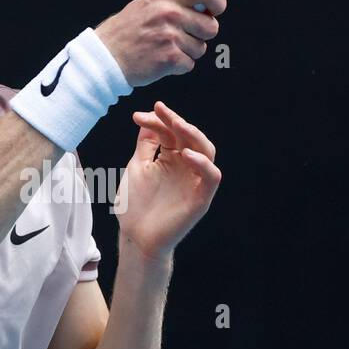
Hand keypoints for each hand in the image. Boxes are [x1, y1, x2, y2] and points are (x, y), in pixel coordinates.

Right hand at [94, 0, 225, 87]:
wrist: (105, 58)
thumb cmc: (126, 32)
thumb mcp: (147, 3)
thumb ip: (174, 0)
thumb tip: (205, 3)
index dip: (218, 1)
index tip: (216, 10)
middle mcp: (169, 11)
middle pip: (211, 26)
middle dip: (200, 35)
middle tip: (179, 36)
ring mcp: (170, 35)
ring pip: (201, 48)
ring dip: (187, 52)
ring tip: (164, 48)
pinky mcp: (169, 57)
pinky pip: (190, 64)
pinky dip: (178, 66)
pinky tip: (160, 60)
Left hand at [113, 101, 221, 261]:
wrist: (136, 237)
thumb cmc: (136, 206)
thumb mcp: (137, 167)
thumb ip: (146, 144)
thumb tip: (148, 116)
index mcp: (171, 158)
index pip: (171, 132)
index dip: (158, 120)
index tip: (137, 115)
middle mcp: (186, 167)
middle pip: (190, 136)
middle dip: (176, 121)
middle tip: (160, 110)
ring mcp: (195, 181)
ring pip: (207, 151)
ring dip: (193, 134)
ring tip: (176, 124)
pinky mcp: (201, 198)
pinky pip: (211, 177)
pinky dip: (203, 163)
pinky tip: (186, 154)